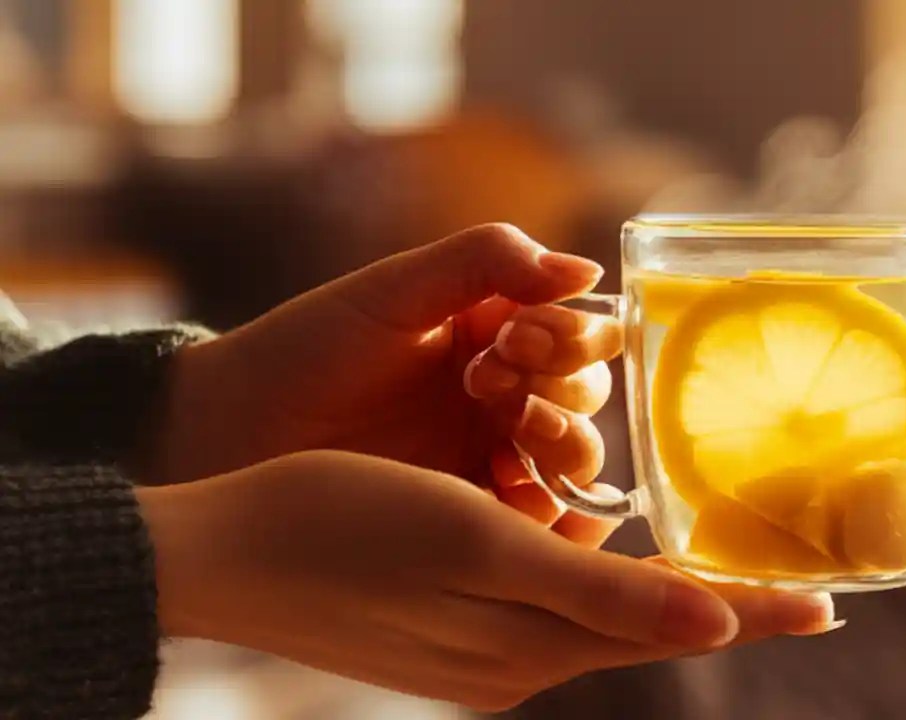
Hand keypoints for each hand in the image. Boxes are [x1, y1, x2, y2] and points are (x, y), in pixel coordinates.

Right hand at [138, 451, 837, 711]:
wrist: (223, 551)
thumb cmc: (344, 527)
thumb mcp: (480, 547)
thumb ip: (599, 593)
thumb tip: (716, 622)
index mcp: (532, 645)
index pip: (670, 624)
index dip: (754, 610)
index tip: (831, 603)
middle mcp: (517, 658)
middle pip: (642, 623)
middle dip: (715, 597)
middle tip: (787, 572)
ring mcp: (480, 648)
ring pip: (594, 609)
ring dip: (652, 582)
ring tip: (711, 550)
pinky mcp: (449, 625)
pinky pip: (544, 598)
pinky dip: (588, 571)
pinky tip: (597, 538)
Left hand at [152, 224, 620, 511]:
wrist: (229, 433)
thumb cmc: (307, 349)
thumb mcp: (396, 289)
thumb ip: (487, 262)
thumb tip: (586, 271)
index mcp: (493, 333)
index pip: (576, 331)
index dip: (565, 334)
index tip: (512, 336)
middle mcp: (504, 395)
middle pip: (587, 393)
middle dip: (561, 386)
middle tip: (491, 383)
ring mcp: (491, 458)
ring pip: (577, 456)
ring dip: (566, 443)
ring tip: (515, 439)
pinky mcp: (474, 518)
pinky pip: (542, 520)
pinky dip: (553, 513)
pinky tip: (520, 497)